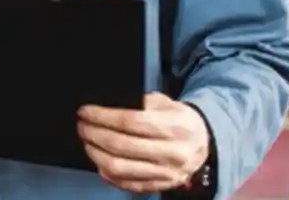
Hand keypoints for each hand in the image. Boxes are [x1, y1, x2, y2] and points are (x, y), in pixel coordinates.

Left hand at [77, 92, 209, 194]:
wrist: (205, 144)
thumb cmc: (181, 122)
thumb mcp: (168, 103)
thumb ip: (143, 102)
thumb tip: (112, 104)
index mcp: (175, 127)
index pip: (130, 122)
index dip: (102, 116)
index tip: (86, 112)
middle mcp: (172, 153)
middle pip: (121, 145)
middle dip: (94, 134)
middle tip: (82, 125)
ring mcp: (166, 173)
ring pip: (120, 167)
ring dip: (96, 153)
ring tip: (87, 141)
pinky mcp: (160, 186)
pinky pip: (127, 184)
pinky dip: (108, 174)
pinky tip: (99, 161)